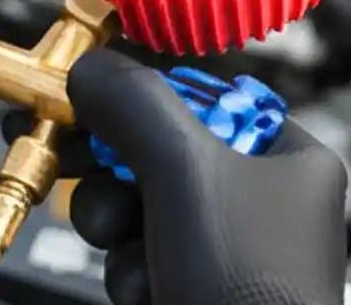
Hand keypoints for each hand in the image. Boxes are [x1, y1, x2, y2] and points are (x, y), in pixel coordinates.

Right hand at [5, 50, 346, 304]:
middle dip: (110, 168)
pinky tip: (143, 291)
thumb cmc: (248, 292)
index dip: (137, 96)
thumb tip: (91, 68)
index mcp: (287, 158)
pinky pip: (140, 256)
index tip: (82, 93)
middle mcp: (263, 202)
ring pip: (139, 207)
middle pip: (158, 152)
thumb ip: (134, 107)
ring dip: (115, 224)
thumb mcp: (185, 172)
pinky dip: (128, 271)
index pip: (201, 97)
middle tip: (63, 153)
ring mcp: (228, 253)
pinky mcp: (194, 291)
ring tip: (120, 244)